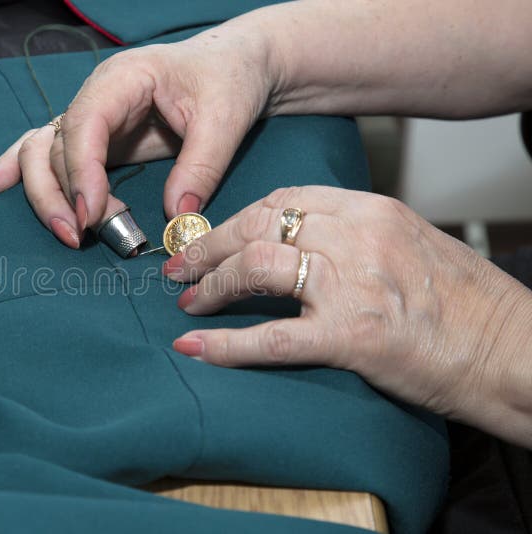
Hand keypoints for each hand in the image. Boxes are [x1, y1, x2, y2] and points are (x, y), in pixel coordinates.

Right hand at [0, 22, 274, 245]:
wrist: (234, 65)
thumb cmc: (229, 81)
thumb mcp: (225, 119)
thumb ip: (201, 168)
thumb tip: (175, 219)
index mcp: (122, 80)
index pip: (84, 124)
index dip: (80, 172)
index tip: (91, 215)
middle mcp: (96, 96)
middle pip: (53, 144)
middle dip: (58, 194)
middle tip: (79, 237)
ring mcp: (92, 118)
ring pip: (43, 152)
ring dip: (45, 195)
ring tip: (65, 233)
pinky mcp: (97, 139)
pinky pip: (48, 150)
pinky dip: (19, 168)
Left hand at [167, 186, 531, 445]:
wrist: (511, 351)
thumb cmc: (463, 303)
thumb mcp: (408, 243)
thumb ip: (354, 233)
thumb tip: (296, 239)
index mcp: (370, 211)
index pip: (281, 201)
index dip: (234, 220)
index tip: (209, 237)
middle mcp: (358, 238)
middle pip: (258, 228)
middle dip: (208, 248)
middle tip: (179, 268)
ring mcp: (354, 285)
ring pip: (257, 269)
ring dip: (211, 286)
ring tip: (188, 303)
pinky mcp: (353, 336)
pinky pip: (273, 337)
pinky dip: (227, 345)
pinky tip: (196, 348)